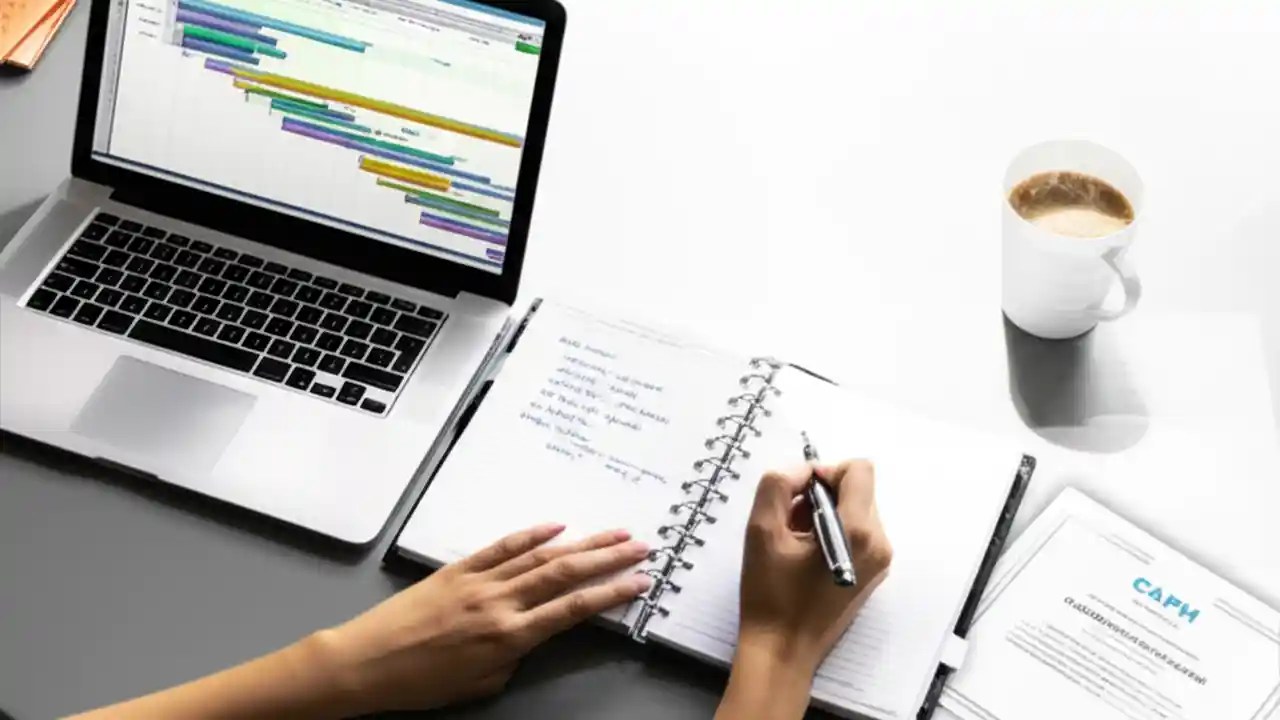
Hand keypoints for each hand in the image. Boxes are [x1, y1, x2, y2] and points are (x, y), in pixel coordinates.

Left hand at [314, 524, 651, 713]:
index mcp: (509, 637)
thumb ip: (513, 657)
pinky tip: (556, 525)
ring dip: (582, 542)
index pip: (572, 610)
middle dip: (608, 558)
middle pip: (565, 573)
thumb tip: (529, 634)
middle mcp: (500, 603)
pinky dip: (531, 533)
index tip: (640, 582)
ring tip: (613, 531)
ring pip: (541, 555)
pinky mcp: (458, 568)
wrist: (366, 661)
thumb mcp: (481, 685)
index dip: (610, 594)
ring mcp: (479, 581)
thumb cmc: (420, 683)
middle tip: (642, 545)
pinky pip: (502, 546)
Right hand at [717, 460, 891, 719]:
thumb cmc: (770, 594)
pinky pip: (857, 533)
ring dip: (823, 515)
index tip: (796, 495)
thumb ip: (777, 485)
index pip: (858, 470)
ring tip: (794, 543)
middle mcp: (880, 542)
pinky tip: (805, 557)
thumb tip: (801, 472)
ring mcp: (880, 561)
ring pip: (856, 510)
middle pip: (857, 490)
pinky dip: (831, 533)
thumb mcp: (760, 531)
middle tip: (788, 523)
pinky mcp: (873, 574)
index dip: (824, 472)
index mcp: (859, 531)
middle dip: (821, 496)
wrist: (783, 651)